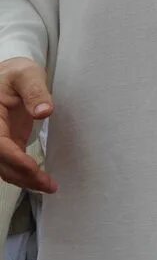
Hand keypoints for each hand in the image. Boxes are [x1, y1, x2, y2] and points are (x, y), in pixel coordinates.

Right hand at [0, 58, 56, 192]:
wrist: (9, 74)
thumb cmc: (16, 73)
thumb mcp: (27, 75)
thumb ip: (36, 91)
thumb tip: (44, 112)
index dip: (14, 159)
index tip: (33, 169)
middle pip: (0, 161)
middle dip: (22, 175)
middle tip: (49, 185)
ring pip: (3, 167)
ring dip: (23, 179)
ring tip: (49, 186)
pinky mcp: (4, 143)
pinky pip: (9, 164)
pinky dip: (22, 174)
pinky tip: (40, 181)